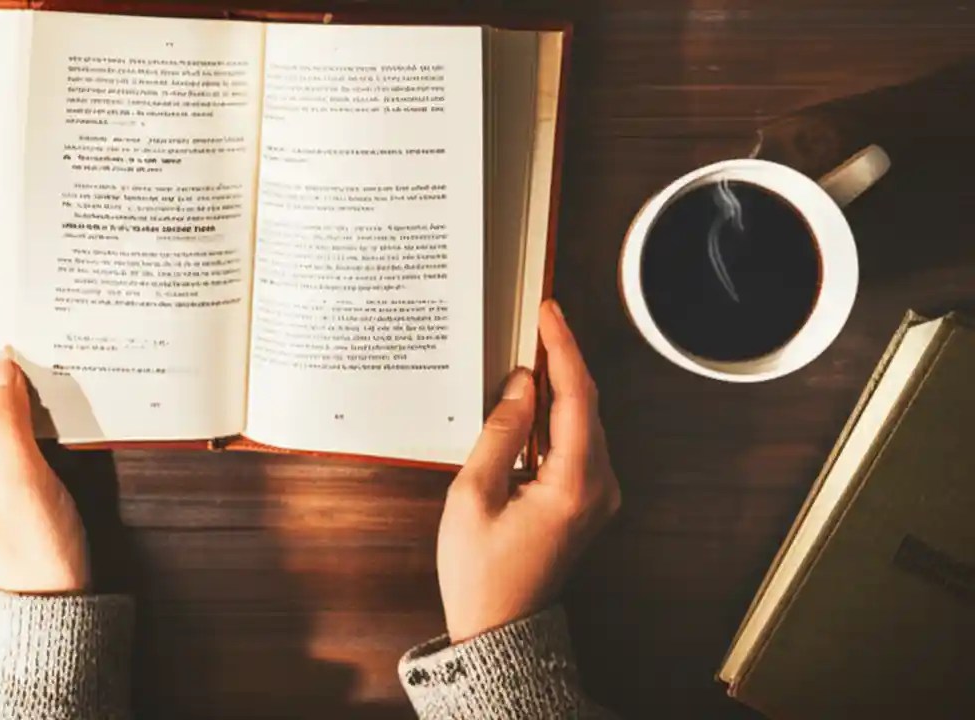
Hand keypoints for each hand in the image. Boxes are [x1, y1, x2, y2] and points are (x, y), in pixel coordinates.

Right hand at [438, 300, 619, 642]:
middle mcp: (599, 488)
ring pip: (586, 423)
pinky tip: (534, 399)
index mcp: (574, 484)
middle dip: (562, 360)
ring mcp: (599, 497)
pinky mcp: (588, 502)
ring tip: (532, 350)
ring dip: (560, 386)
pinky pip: (579, 444)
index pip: (577, 397)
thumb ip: (500, 433)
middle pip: (587, 405)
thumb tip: (521, 384)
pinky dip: (559, 416)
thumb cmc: (480, 572)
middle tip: (536, 321)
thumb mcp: (474, 495)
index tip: (549, 312)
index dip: (563, 348)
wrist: (500, 629)